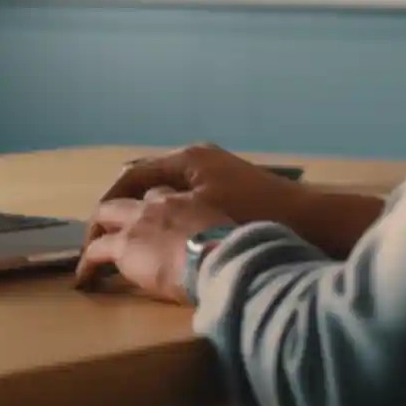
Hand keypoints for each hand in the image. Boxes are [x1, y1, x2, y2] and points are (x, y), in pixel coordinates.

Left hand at [74, 187, 234, 302]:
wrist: (223, 258)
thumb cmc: (237, 251)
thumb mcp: (233, 234)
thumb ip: (221, 236)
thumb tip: (226, 252)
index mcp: (192, 201)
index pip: (164, 194)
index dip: (155, 206)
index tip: (153, 221)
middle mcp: (161, 203)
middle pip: (130, 197)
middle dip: (118, 210)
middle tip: (111, 228)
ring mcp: (139, 221)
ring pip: (106, 214)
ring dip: (98, 230)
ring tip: (91, 249)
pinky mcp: (124, 244)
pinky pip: (95, 250)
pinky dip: (88, 263)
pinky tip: (84, 278)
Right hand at [87, 144, 310, 250]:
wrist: (312, 225)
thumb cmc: (254, 217)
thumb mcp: (197, 213)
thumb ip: (160, 213)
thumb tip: (127, 222)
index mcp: (188, 159)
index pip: (132, 176)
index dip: (108, 204)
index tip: (93, 233)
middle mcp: (198, 161)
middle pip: (145, 181)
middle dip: (121, 208)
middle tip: (102, 239)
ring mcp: (215, 176)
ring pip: (164, 194)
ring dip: (143, 215)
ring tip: (125, 244)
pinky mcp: (228, 195)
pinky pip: (183, 204)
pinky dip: (166, 220)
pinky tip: (164, 245)